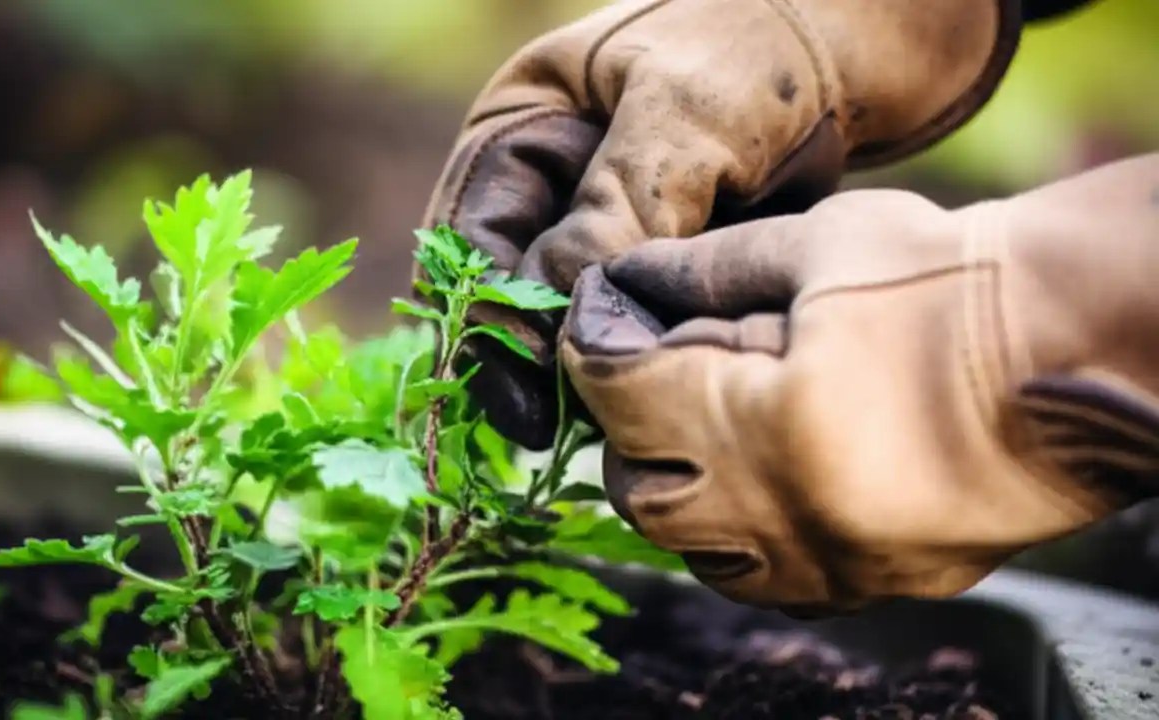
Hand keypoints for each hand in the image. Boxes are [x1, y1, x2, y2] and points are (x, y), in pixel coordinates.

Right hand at [421, 0, 1023, 448]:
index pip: (470, 235)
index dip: (487, 309)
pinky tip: (653, 402)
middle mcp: (550, 184)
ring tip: (603, 425)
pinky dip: (636, 361)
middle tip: (547, 428)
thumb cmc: (763, 44)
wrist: (863, 45)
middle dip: (526, 356)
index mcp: (522, 127)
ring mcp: (607, 228)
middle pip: (509, 290)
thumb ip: (619, 203)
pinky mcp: (660, 263)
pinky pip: (630, 324)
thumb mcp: (684, 111)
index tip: (528, 370)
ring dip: (581, 368)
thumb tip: (564, 309)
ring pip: (569, 318)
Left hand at [560, 156, 1158, 613]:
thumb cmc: (956, 283)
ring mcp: (832, 561)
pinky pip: (768, 583)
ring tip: (703, 428)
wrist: (1083, 353)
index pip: (620, 397)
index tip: (599, 316)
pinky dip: (737, 538)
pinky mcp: (874, 583)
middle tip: (649, 371)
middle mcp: (786, 514)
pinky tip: (761, 481)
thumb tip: (626, 281)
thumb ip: (704, 271)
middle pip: (640, 493)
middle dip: (625, 428)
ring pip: (695, 554)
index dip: (593, 346)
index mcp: (764, 423)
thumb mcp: (821, 246)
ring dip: (676, 492)